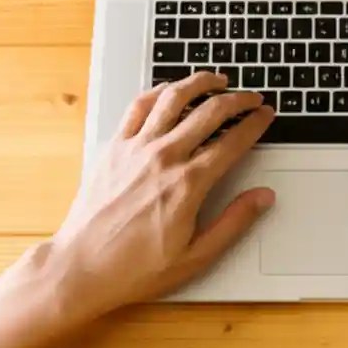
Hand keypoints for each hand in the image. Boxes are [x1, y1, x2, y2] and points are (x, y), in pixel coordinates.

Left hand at [0, 72, 274, 347]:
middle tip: (252, 98)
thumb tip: (262, 198)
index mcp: (188, 185)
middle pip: (210, 112)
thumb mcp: (195, 256)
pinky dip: (159, 91)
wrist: (81, 267)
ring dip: (200, 82)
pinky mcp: (114, 146)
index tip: (266, 116)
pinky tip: (171, 90)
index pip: (233, 142)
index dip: (255, 124)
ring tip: (217, 79)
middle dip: (238, 99)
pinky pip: (139, 106)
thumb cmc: (134, 267)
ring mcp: (136, 148)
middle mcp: (164, 158)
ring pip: (174, 98)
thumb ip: (234, 222)